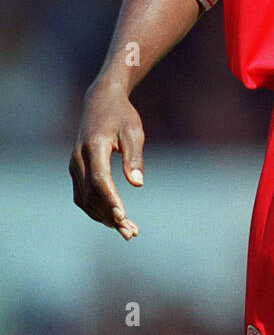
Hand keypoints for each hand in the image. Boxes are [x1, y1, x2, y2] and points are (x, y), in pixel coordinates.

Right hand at [69, 82, 144, 239]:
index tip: (123, 216)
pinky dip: (96, 210)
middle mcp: (79, 157)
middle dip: (110, 215)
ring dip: (103, 217)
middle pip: (91, 194)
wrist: (100, 102)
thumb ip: (134, 157)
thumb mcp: (134, 131)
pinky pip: (82, 196)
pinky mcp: (75, 170)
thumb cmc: (122, 116)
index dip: (110, 200)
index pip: (100, 179)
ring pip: (84, 199)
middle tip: (131, 232)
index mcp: (94, 146)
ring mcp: (74, 165)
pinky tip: (113, 219)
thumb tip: (137, 184)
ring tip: (127, 231)